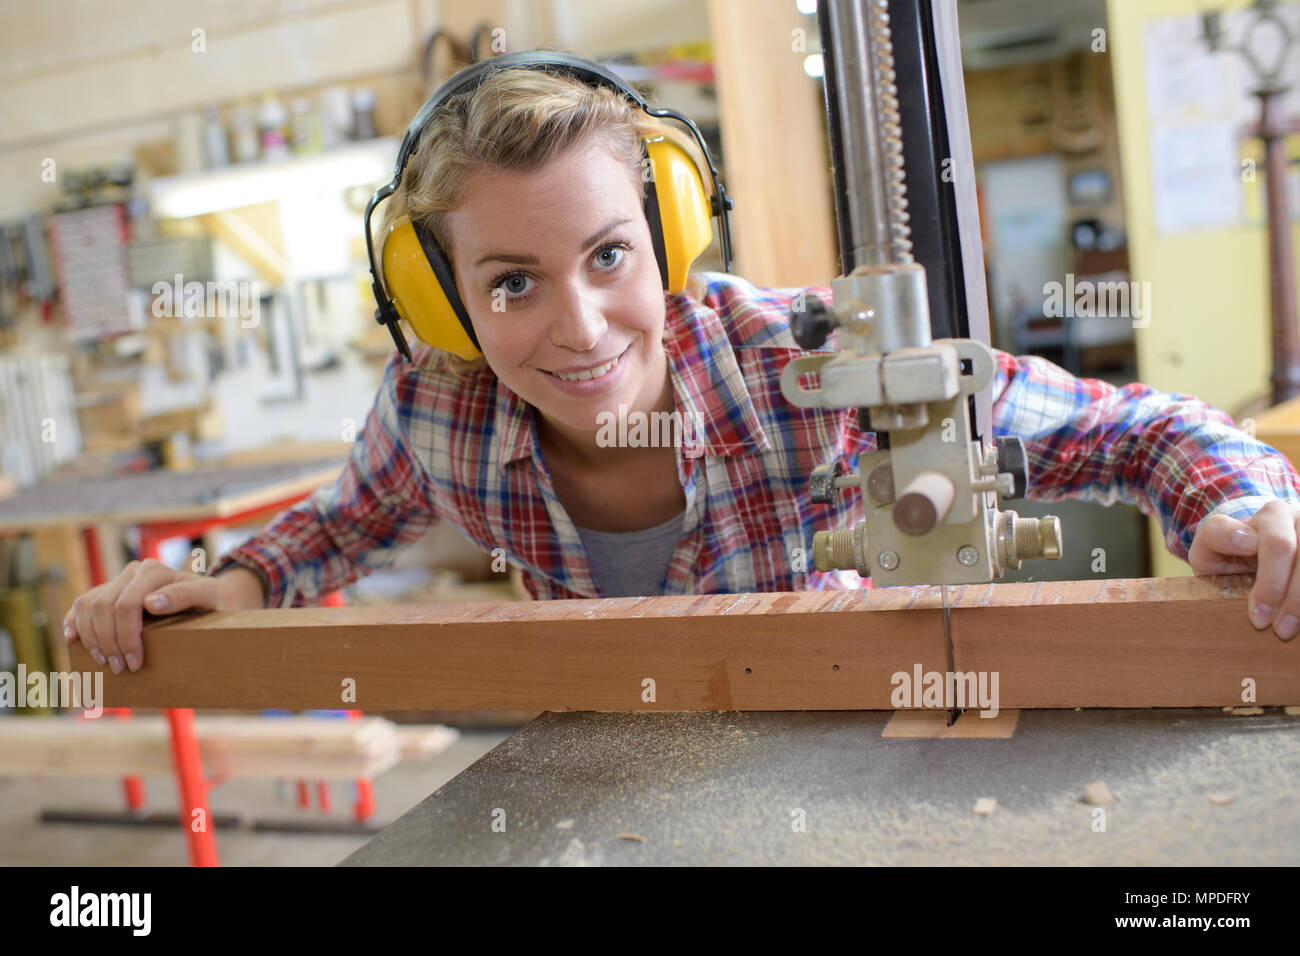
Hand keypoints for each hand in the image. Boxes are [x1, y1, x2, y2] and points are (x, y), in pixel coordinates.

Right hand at [63, 561, 264, 673]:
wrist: (205, 601)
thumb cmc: (208, 602)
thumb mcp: (208, 597)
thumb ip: (187, 595)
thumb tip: (151, 602)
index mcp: (154, 571)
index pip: (126, 605)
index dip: (125, 637)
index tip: (135, 663)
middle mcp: (133, 571)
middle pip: (103, 608)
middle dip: (107, 642)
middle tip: (120, 669)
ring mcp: (118, 581)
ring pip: (87, 606)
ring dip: (91, 638)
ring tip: (105, 662)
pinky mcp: (107, 592)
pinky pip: (81, 604)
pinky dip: (74, 623)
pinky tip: (73, 640)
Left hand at [1188, 500, 1299, 639]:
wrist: (1249, 557)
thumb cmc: (1228, 555)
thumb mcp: (1210, 546)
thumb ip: (1218, 535)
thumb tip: (1247, 541)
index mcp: (1274, 515)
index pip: (1279, 544)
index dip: (1271, 584)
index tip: (1258, 617)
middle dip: (1291, 599)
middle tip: (1279, 631)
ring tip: (1289, 630)